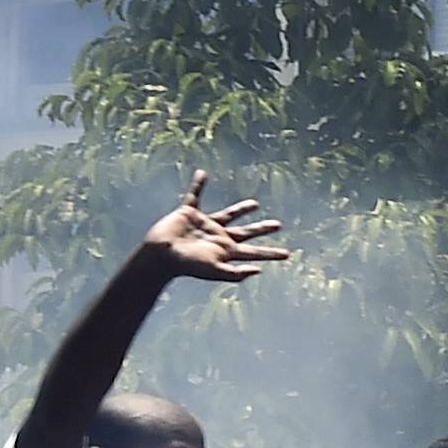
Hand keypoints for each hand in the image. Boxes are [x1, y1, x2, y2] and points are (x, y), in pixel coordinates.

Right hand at [141, 172, 291, 285]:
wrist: (160, 255)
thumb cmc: (185, 265)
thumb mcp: (213, 271)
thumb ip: (234, 274)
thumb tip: (258, 271)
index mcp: (226, 251)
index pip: (254, 252)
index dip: (271, 253)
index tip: (288, 254)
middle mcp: (218, 237)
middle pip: (246, 233)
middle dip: (261, 229)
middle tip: (278, 225)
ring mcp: (204, 225)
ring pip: (228, 215)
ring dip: (241, 209)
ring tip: (255, 204)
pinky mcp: (188, 213)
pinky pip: (194, 196)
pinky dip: (198, 185)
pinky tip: (202, 174)